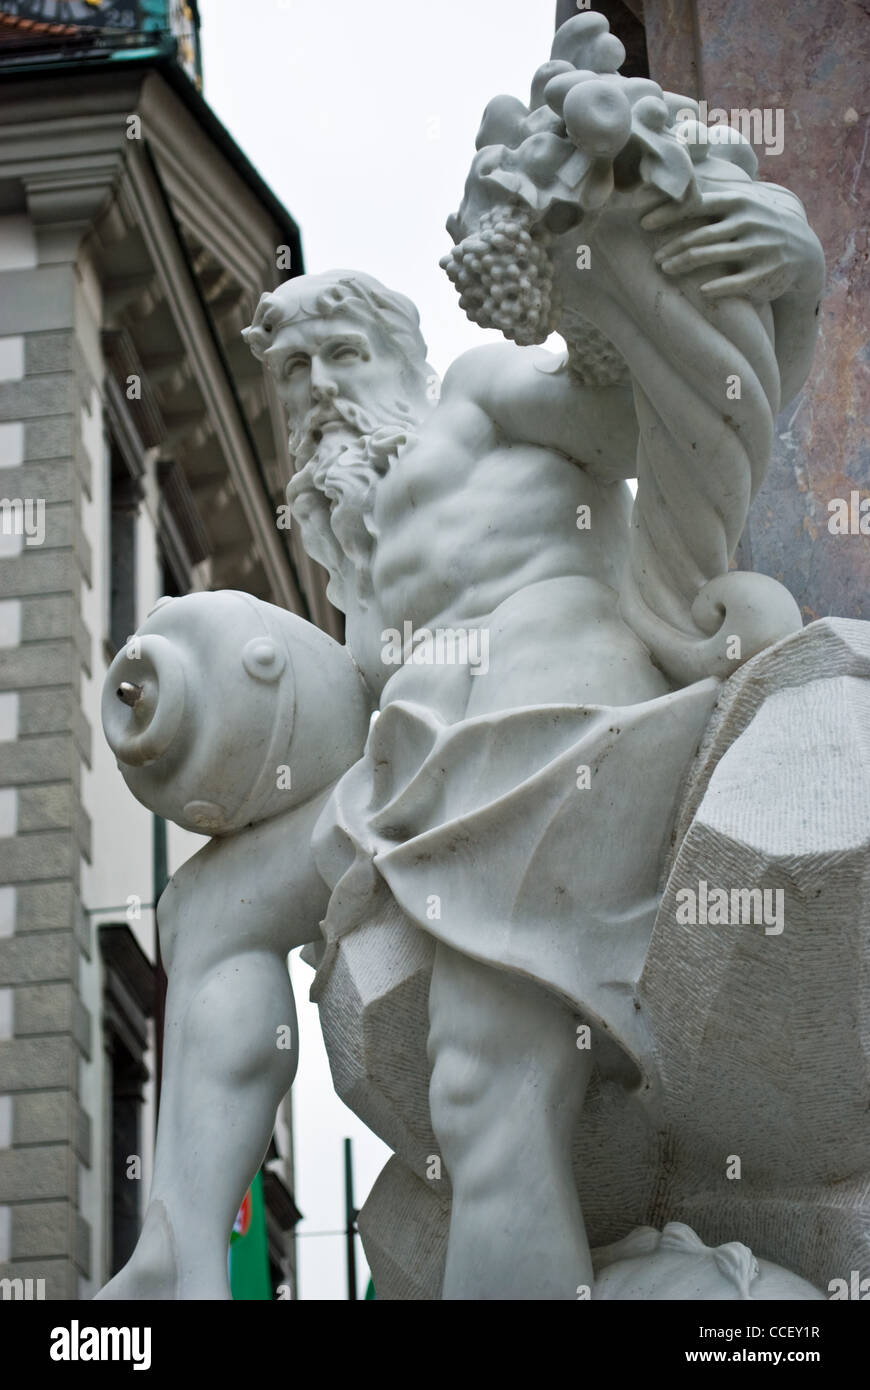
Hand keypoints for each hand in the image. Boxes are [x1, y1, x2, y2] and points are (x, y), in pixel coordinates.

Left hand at [640, 187, 823, 301]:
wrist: (802, 252)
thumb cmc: (757, 227)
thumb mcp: (741, 206)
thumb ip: (709, 200)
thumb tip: (664, 190)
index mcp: (738, 202)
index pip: (697, 205)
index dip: (668, 214)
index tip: (643, 223)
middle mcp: (749, 222)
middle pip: (700, 235)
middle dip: (672, 247)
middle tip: (654, 258)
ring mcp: (758, 247)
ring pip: (712, 256)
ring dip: (684, 264)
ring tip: (665, 270)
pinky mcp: (765, 273)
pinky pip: (735, 283)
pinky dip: (715, 287)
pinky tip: (700, 291)